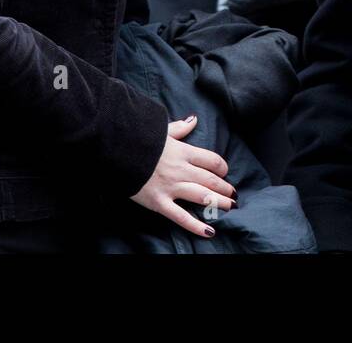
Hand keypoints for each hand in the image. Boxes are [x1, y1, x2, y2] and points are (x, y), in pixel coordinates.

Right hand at [130, 115, 235, 237]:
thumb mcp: (163, 131)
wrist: (118, 151)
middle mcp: (182, 170)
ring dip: (220, 203)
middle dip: (225, 188)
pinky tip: (209, 231)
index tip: (225, 172)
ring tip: (230, 207)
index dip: (222, 168)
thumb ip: (180, 128)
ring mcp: (171, 187)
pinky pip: (181, 217)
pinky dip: (196, 226)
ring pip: (203, 197)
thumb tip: (194, 119)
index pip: (212, 161)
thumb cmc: (140, 140)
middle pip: (211, 180)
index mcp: (184, 152)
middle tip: (233, 194)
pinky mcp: (160, 202)